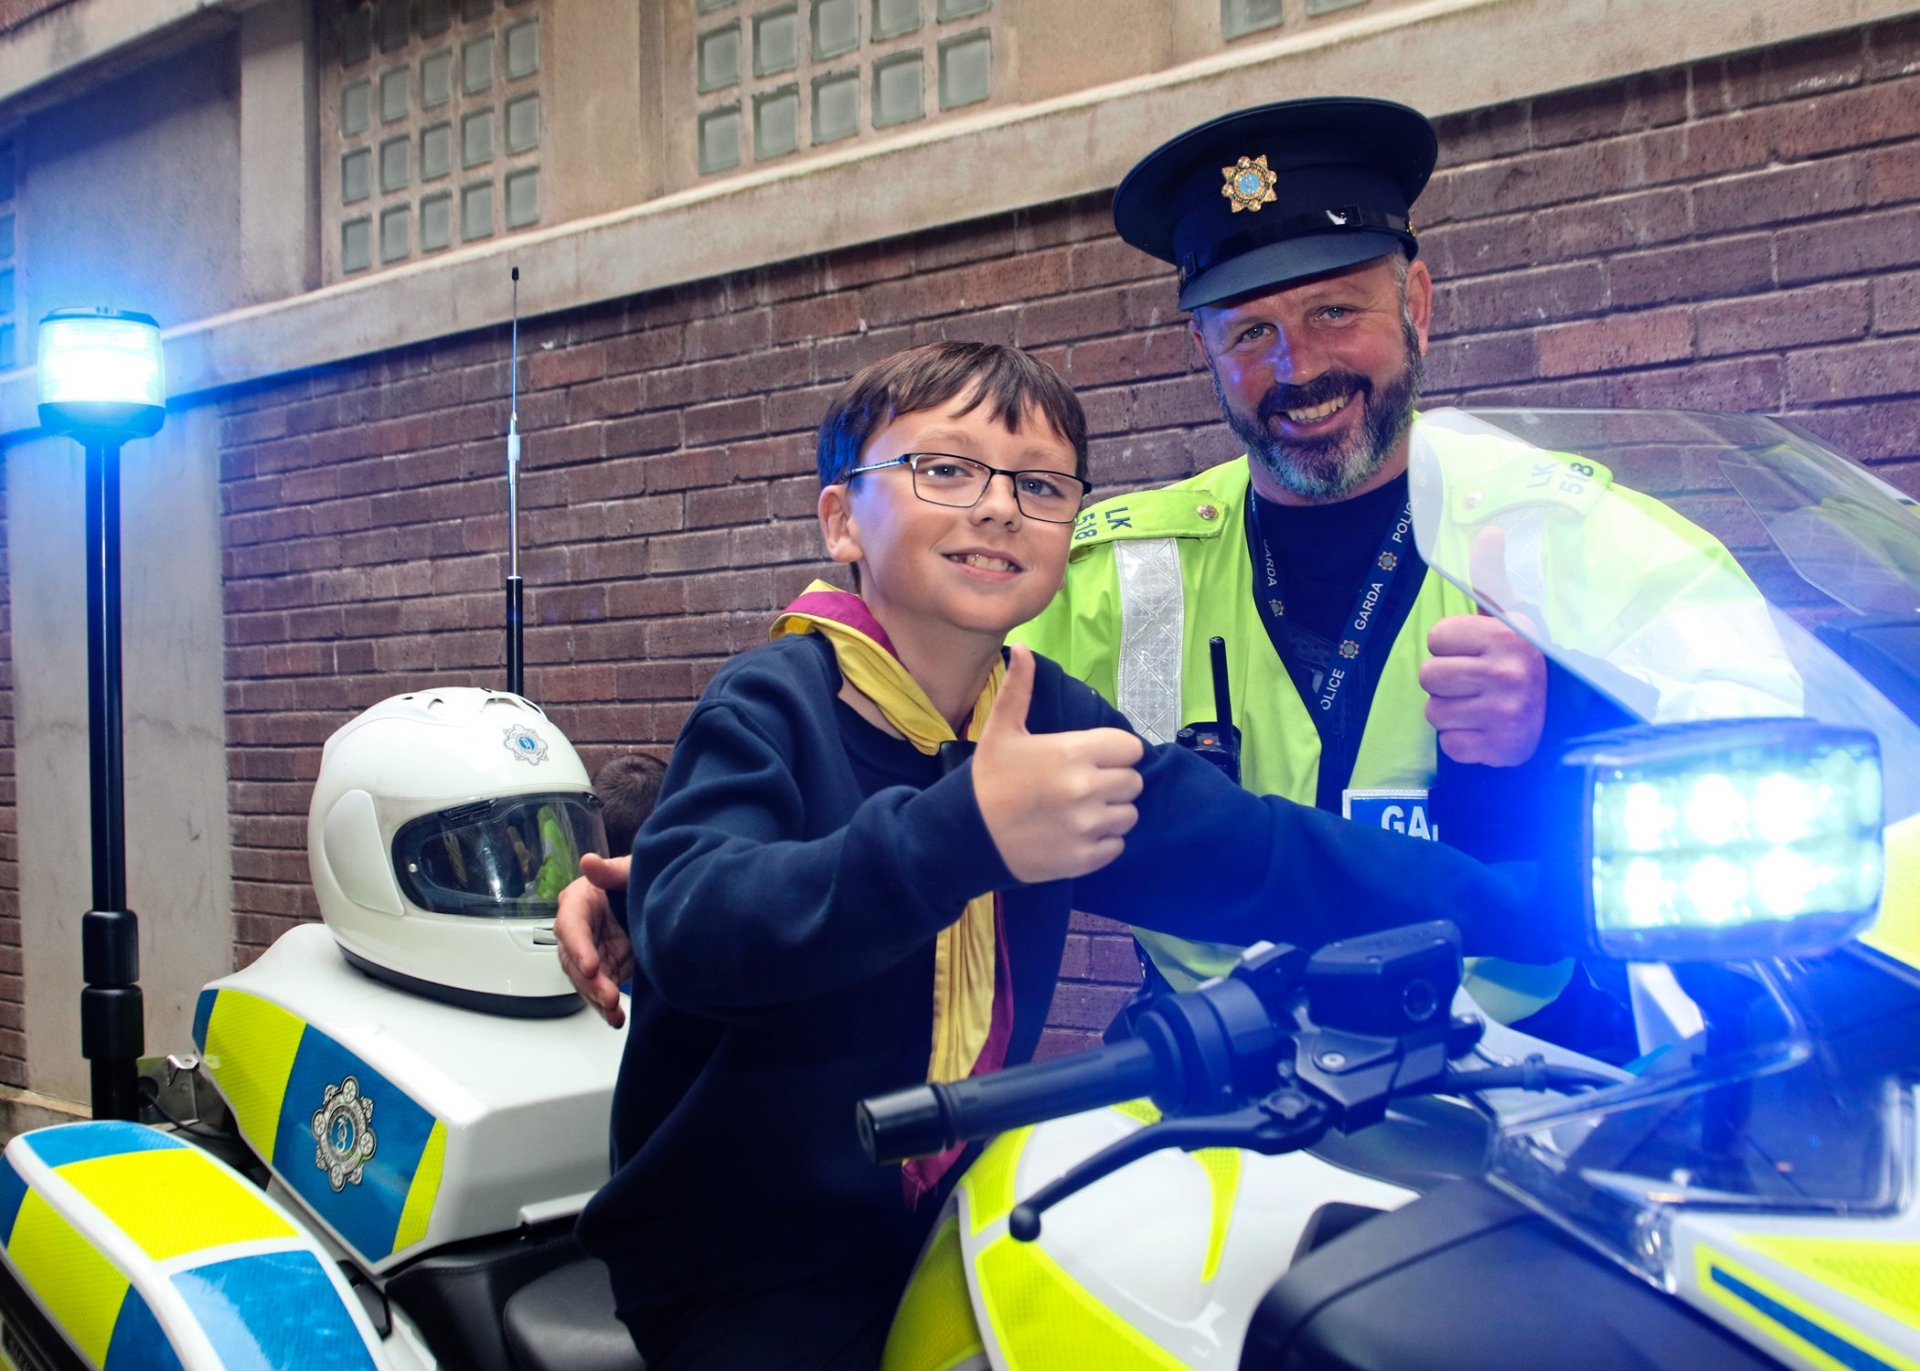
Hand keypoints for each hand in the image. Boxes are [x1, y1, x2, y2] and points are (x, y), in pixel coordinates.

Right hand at [555, 853, 633, 1026]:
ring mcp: (591, 952)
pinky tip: (616, 1020)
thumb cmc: (640, 878)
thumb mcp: (631, 871)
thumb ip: (611, 871)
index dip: (578, 947)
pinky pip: (600, 991)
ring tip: (613, 1011)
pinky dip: (606, 1008)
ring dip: (597, 998)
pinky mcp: (606, 969)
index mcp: (579, 902)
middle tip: (608, 995)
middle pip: (573, 959)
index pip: (570, 926)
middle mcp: (579, 930)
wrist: (663, 898)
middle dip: (589, 981)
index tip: (591, 966)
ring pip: (585, 981)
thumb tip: (588, 862)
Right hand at [972, 645, 1144, 882]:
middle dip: (1113, 782)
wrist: (963, 835)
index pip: (1130, 749)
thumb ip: (1020, 689)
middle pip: (1133, 782)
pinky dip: (1102, 842)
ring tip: (1080, 812)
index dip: (1115, 753)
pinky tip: (1076, 834)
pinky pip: (1117, 846)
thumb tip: (1023, 648)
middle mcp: (1085, 788)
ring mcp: (1086, 826)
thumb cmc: (987, 779)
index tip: (1093, 759)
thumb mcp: (1001, 730)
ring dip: (1110, 813)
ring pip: (1128, 815)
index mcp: (1071, 752)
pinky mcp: (1083, 859)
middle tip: (1083, 786)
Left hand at [1419, 526, 1547, 766]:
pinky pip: (1449, 745)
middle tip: (1475, 682)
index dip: (1450, 647)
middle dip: (1445, 681)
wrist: (1563, 720)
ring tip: (1480, 705)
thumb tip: (1489, 531)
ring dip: (1451, 711)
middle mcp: (1509, 673)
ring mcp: (1505, 714)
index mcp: (1509, 636)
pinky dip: (1462, 741)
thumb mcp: (1511, 618)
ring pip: (1434, 712)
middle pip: (1428, 677)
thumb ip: (1492, 579)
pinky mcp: (1499, 750)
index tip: (1476, 652)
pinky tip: (1486, 729)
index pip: (1437, 638)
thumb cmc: (1524, 662)